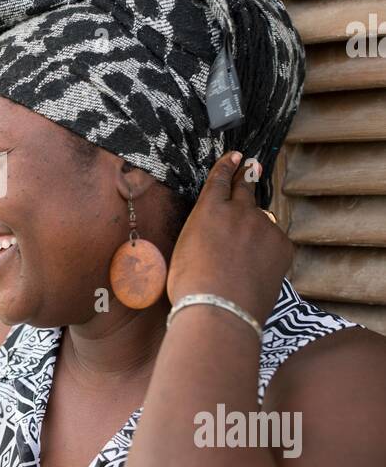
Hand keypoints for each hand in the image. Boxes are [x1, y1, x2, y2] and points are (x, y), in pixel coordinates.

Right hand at [166, 151, 293, 327]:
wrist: (220, 310)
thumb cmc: (191, 287)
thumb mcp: (184, 251)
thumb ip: (203, 234)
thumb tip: (215, 236)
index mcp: (209, 209)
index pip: (220, 179)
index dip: (227, 166)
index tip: (235, 156)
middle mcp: (239, 211)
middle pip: (246, 188)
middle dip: (248, 175)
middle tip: (253, 165)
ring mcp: (264, 226)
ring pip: (262, 220)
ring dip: (256, 226)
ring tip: (248, 245)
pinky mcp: (282, 246)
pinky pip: (275, 242)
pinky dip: (269, 250)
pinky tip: (258, 268)